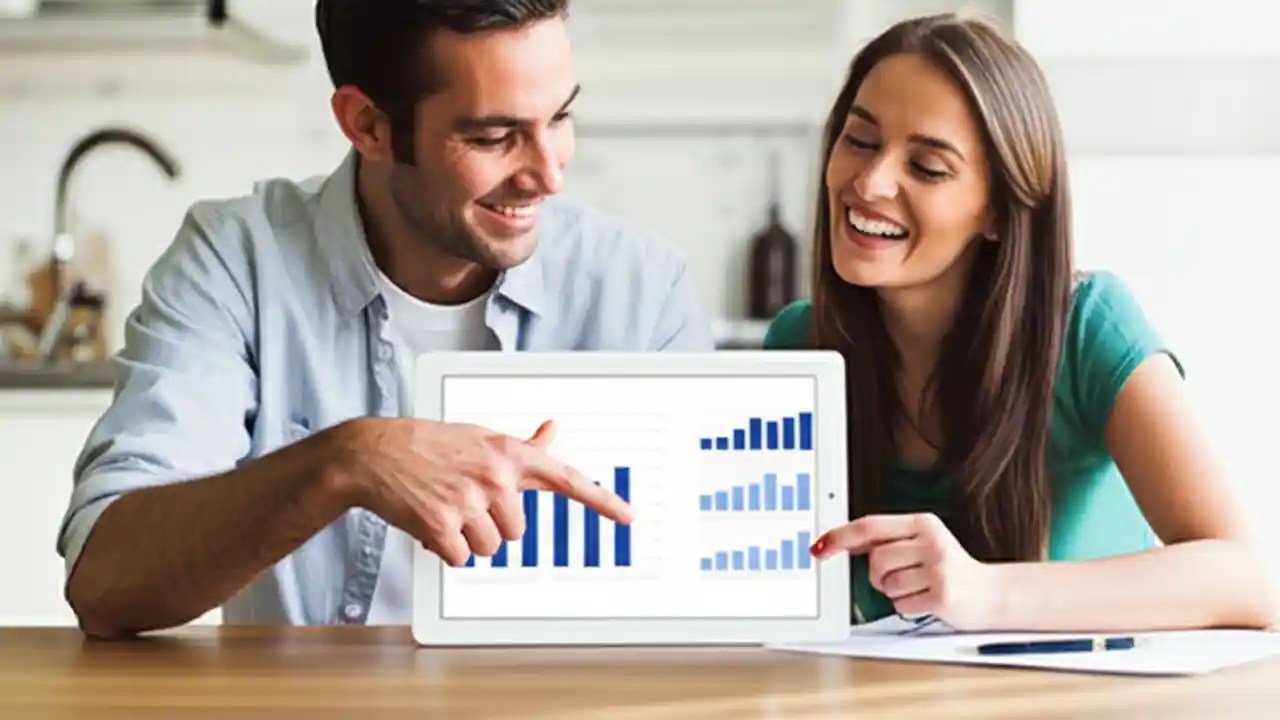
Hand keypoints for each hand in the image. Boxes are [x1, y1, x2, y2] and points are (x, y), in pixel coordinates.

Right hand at [326, 418, 631, 566]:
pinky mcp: (444, 525)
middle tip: (464, 502)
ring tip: (444, 508)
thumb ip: (520, 443)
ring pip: (490, 548)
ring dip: (467, 539)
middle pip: (517, 530)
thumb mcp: (479, 435)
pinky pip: (461, 558)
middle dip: (491, 525)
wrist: (374, 453)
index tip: (627, 515)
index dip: (601, 500)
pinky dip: (444, 549)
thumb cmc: (426, 444)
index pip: (566, 477)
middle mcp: (495, 476)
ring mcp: (470, 501)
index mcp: (507, 453)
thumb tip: (553, 430)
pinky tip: (429, 521)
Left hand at [810, 513, 1002, 630]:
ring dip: (894, 592)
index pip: (870, 526)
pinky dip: (906, 607)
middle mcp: (931, 541)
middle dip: (877, 575)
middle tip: (899, 577)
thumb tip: (842, 541)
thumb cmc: (950, 568)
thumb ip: (887, 540)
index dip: (840, 537)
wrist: (990, 593)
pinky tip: (926, 600)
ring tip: (917, 588)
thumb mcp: (922, 543)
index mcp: (923, 523)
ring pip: (886, 584)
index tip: (821, 547)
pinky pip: (900, 604)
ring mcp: (938, 568)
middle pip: (875, 559)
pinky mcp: (942, 594)